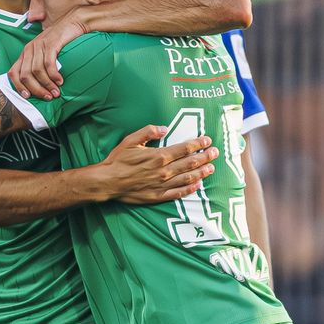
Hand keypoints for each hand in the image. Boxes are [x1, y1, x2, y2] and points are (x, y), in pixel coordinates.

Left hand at [8, 13, 87, 99]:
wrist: (73, 22)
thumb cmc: (59, 41)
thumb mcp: (44, 53)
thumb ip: (38, 65)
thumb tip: (37, 87)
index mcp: (24, 53)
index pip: (13, 72)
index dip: (18, 86)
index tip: (27, 97)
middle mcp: (29, 49)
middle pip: (25, 75)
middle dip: (36, 89)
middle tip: (47, 97)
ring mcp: (39, 45)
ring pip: (37, 71)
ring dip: (47, 85)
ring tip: (55, 92)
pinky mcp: (51, 43)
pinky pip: (49, 64)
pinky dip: (54, 75)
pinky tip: (60, 81)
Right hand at [99, 124, 218, 203]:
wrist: (108, 182)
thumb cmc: (118, 160)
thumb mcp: (130, 140)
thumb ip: (148, 132)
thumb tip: (164, 128)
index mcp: (159, 156)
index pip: (184, 149)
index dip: (198, 144)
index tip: (207, 140)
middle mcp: (164, 171)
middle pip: (190, 163)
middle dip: (205, 157)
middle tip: (215, 153)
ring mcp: (162, 185)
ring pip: (187, 178)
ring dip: (201, 173)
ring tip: (211, 168)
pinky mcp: (158, 196)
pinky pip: (178, 193)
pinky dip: (189, 189)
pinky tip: (197, 186)